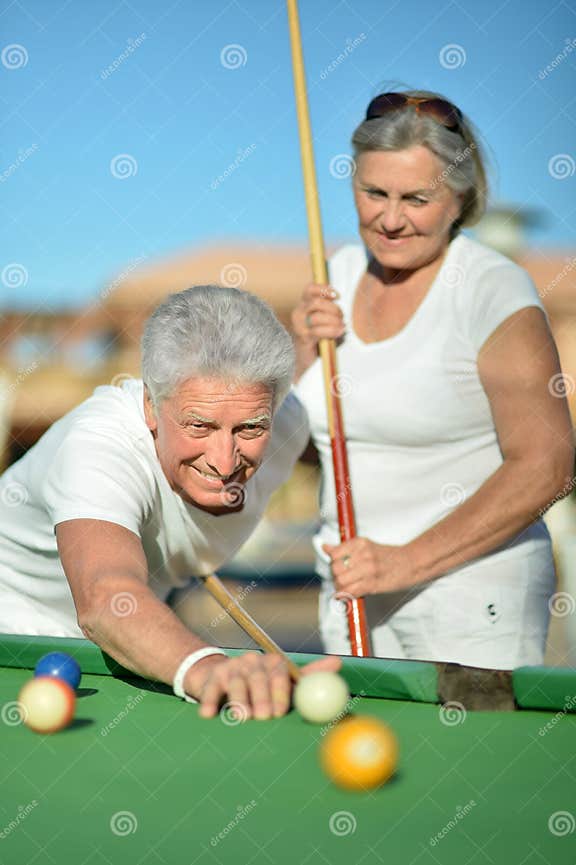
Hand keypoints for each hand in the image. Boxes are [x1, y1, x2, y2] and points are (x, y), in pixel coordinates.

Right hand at [185, 651, 341, 719]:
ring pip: (236, 683)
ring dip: (238, 701)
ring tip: (240, 718)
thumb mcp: (287, 683)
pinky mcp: (214, 677)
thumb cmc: (264, 687)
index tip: (280, 712)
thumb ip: (311, 677)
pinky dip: (209, 702)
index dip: (280, 692)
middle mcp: (253, 661)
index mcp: (274, 662)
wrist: (226, 679)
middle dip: (261, 698)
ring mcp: (233, 667)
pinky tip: (208, 715)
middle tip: (262, 717)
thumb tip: (339, 663)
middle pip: (258, 677)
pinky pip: (211, 689)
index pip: (279, 672)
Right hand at [291, 282, 344, 344]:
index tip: (336, 296)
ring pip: (317, 317)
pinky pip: (318, 331)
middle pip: (316, 302)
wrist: (307, 355)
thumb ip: (328, 307)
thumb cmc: (318, 335)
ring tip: (341, 326)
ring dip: (333, 321)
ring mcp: (299, 326)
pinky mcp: (303, 338)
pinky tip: (339, 332)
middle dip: (333, 309)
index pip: (309, 289)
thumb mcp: (324, 317)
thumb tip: (337, 299)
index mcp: (304, 305)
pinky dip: (331, 331)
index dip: (323, 289)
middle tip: (341, 317)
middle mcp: (298, 313)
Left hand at [323, 538, 419, 597]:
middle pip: (335, 568)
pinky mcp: (373, 583)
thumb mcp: (366, 546)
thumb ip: (345, 548)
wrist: (411, 563)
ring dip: (340, 587)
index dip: (333, 563)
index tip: (339, 568)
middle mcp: (363, 554)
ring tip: (346, 588)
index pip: (334, 554)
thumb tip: (324, 547)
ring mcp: (368, 569)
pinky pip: (351, 591)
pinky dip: (345, 596)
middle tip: (342, 580)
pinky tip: (345, 596)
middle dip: (336, 577)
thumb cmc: (388, 555)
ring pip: (341, 581)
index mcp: (360, 542)